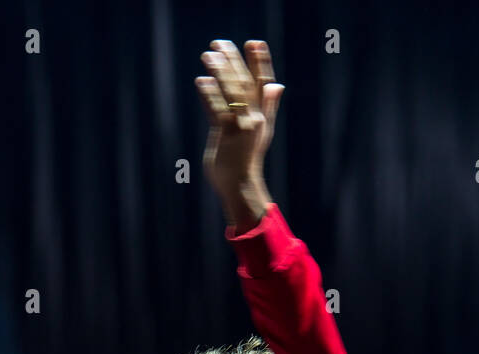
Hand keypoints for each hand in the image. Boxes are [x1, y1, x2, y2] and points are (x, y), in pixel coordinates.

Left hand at [195, 39, 282, 226]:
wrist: (241, 187)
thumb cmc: (247, 160)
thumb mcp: (262, 131)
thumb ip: (268, 106)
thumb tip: (277, 84)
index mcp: (262, 116)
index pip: (262, 83)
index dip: (260, 62)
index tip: (254, 42)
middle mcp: (254, 119)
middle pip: (245, 84)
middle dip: (233, 61)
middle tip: (220, 43)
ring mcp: (241, 127)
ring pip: (232, 94)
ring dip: (220, 72)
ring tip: (208, 55)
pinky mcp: (227, 137)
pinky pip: (218, 111)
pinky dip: (210, 95)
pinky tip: (201, 81)